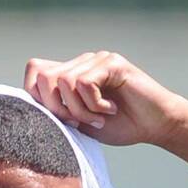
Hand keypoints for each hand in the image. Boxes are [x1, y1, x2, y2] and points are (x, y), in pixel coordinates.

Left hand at [23, 52, 187, 149]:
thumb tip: (32, 114)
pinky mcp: (112, 63)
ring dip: (79, 110)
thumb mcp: (81, 125)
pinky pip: (85, 83)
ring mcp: (97, 59)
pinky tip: (110, 111)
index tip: (59, 120)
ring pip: (65, 82)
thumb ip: (59, 115)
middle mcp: (82, 62)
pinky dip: (94, 105)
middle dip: (56, 109)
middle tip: (79, 124)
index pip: (35, 70)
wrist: (155, 126)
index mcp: (72, 75)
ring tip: (98, 120)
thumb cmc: (121, 127)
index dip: (36, 96)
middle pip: (45, 77)